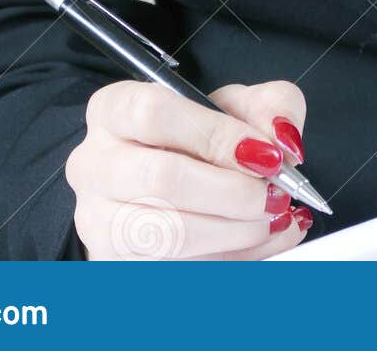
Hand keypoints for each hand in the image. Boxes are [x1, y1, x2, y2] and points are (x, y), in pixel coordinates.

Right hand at [65, 78, 313, 258]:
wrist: (175, 181)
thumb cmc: (201, 138)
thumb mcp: (237, 105)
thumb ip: (269, 107)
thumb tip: (282, 141)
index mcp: (114, 109)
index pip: (154, 115)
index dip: (216, 136)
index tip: (265, 154)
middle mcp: (94, 165)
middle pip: (162, 179)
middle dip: (233, 192)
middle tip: (275, 194)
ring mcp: (99, 222)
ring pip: (168, 235)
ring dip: (236, 232)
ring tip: (274, 218)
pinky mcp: (117, 266)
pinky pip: (179, 271)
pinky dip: (233, 260)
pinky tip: (263, 242)